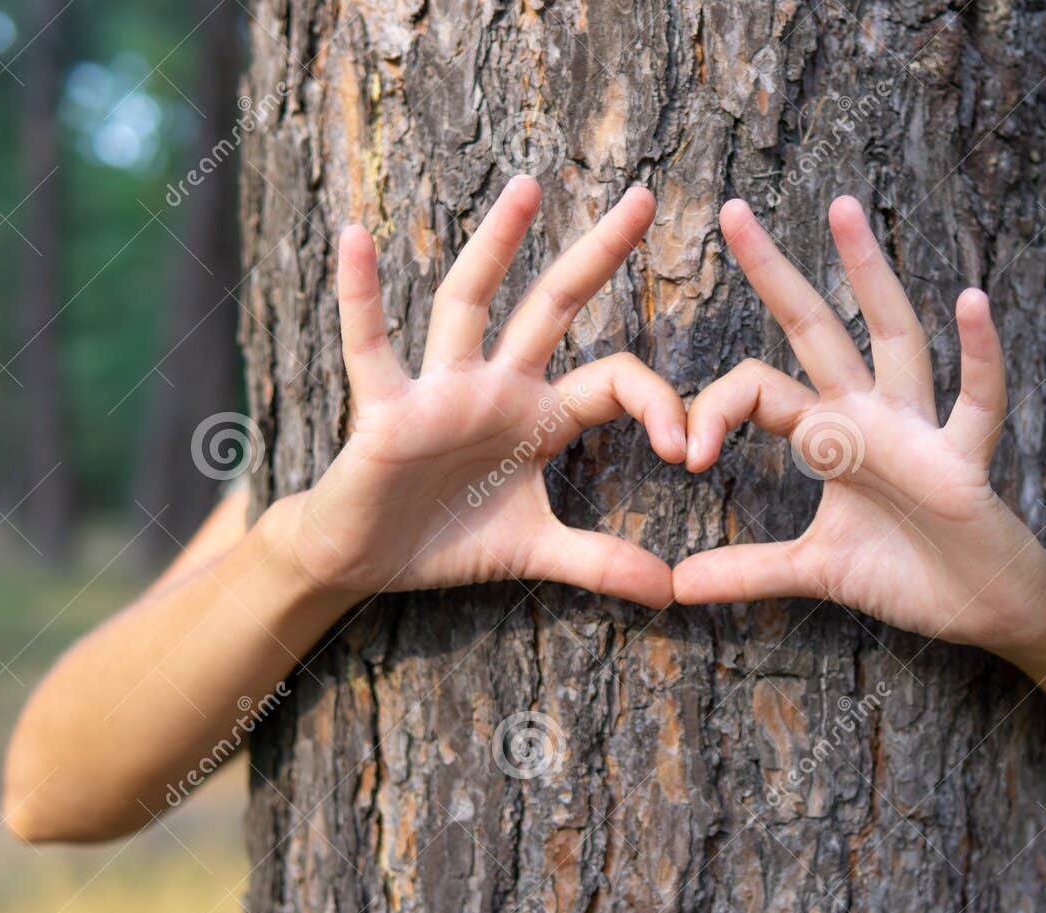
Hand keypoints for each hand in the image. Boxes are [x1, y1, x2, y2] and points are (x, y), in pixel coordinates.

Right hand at [267, 176, 684, 609]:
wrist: (365, 562)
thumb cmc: (447, 540)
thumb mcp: (534, 552)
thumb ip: (599, 561)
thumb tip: (669, 592)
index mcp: (539, 415)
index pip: (615, 380)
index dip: (659, 406)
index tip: (688, 453)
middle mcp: (495, 385)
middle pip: (554, 306)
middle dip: (599, 253)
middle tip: (647, 194)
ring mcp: (439, 390)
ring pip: (468, 304)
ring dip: (496, 246)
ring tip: (529, 186)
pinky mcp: (385, 411)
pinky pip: (370, 347)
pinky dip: (361, 297)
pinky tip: (356, 239)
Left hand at [673, 197, 1045, 655]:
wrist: (982, 607)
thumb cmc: (908, 573)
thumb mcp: (815, 571)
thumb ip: (750, 570)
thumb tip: (677, 586)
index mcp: (829, 435)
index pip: (758, 389)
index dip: (715, 412)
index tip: (686, 457)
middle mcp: (870, 415)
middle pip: (815, 329)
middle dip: (774, 273)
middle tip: (731, 208)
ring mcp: (919, 430)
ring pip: (894, 338)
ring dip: (870, 275)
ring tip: (842, 208)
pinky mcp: (964, 461)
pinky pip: (977, 402)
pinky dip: (980, 356)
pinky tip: (973, 302)